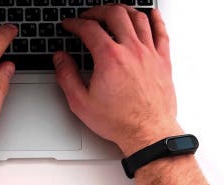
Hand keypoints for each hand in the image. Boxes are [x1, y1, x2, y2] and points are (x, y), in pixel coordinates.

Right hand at [54, 6, 181, 156]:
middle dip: (97, 11)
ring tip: (114, 11)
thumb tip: (60, 59)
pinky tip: (150, 14)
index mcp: (109, 58)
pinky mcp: (163, 61)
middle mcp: (131, 51)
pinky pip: (161, 32)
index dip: (75, 23)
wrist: (148, 133)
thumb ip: (67, 76)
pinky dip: (155, 19)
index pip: (89, 28)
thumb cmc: (120, 122)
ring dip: (123, 10)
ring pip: (138, 18)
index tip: (70, 24)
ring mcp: (149, 54)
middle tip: (89, 16)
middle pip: (114, 14)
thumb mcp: (81, 103)